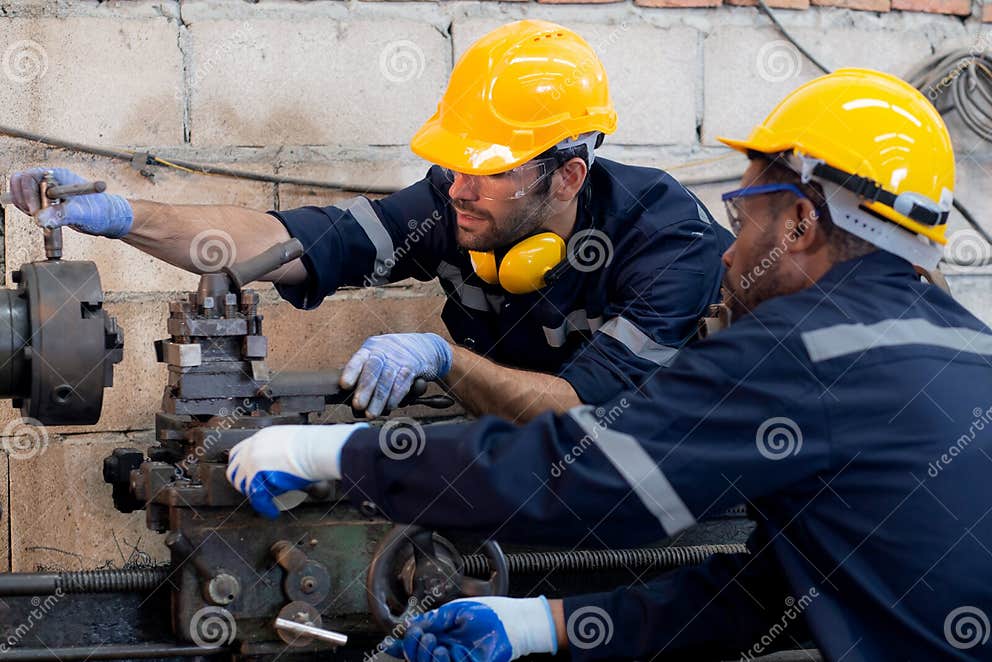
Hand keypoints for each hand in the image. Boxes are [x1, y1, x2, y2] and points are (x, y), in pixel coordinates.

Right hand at [8, 167, 132, 237]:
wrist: (108, 217)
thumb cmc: (100, 212)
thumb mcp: (81, 214)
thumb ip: (61, 215)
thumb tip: (40, 219)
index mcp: (58, 176)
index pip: (28, 177)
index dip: (27, 195)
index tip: (36, 213)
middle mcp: (49, 179)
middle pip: (20, 182)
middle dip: (23, 200)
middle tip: (37, 215)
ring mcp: (45, 188)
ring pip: (20, 191)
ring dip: (25, 205)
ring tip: (42, 217)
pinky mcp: (44, 198)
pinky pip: (26, 200)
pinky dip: (28, 209)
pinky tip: (43, 217)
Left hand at [226, 423, 366, 517]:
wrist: (318, 449)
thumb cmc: (314, 445)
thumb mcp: (293, 442)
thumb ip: (288, 451)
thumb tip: (294, 462)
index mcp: (262, 438)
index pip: (239, 452)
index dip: (241, 466)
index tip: (247, 475)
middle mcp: (253, 448)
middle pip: (234, 469)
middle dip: (241, 482)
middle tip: (254, 491)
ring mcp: (253, 463)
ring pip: (244, 485)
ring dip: (252, 495)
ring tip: (263, 501)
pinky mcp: (258, 478)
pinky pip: (257, 498)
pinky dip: (264, 508)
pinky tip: (272, 511)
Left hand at [341, 333, 452, 416]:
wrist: (423, 347)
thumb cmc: (392, 357)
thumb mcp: (377, 356)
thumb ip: (363, 371)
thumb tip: (346, 391)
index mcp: (370, 348)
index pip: (358, 359)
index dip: (351, 372)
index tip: (344, 385)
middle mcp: (384, 351)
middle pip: (373, 369)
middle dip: (365, 389)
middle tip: (358, 406)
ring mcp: (399, 359)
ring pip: (388, 379)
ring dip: (379, 398)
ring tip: (371, 413)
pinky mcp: (413, 368)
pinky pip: (403, 383)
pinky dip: (395, 397)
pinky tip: (389, 406)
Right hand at [384, 596, 556, 661]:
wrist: (514, 621)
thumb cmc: (490, 614)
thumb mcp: (455, 611)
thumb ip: (433, 620)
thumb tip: (410, 625)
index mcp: (443, 636)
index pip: (417, 646)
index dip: (402, 646)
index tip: (389, 644)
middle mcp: (447, 651)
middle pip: (418, 658)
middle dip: (413, 648)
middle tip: (420, 635)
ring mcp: (457, 661)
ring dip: (425, 655)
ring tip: (433, 641)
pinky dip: (441, 661)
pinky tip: (443, 650)